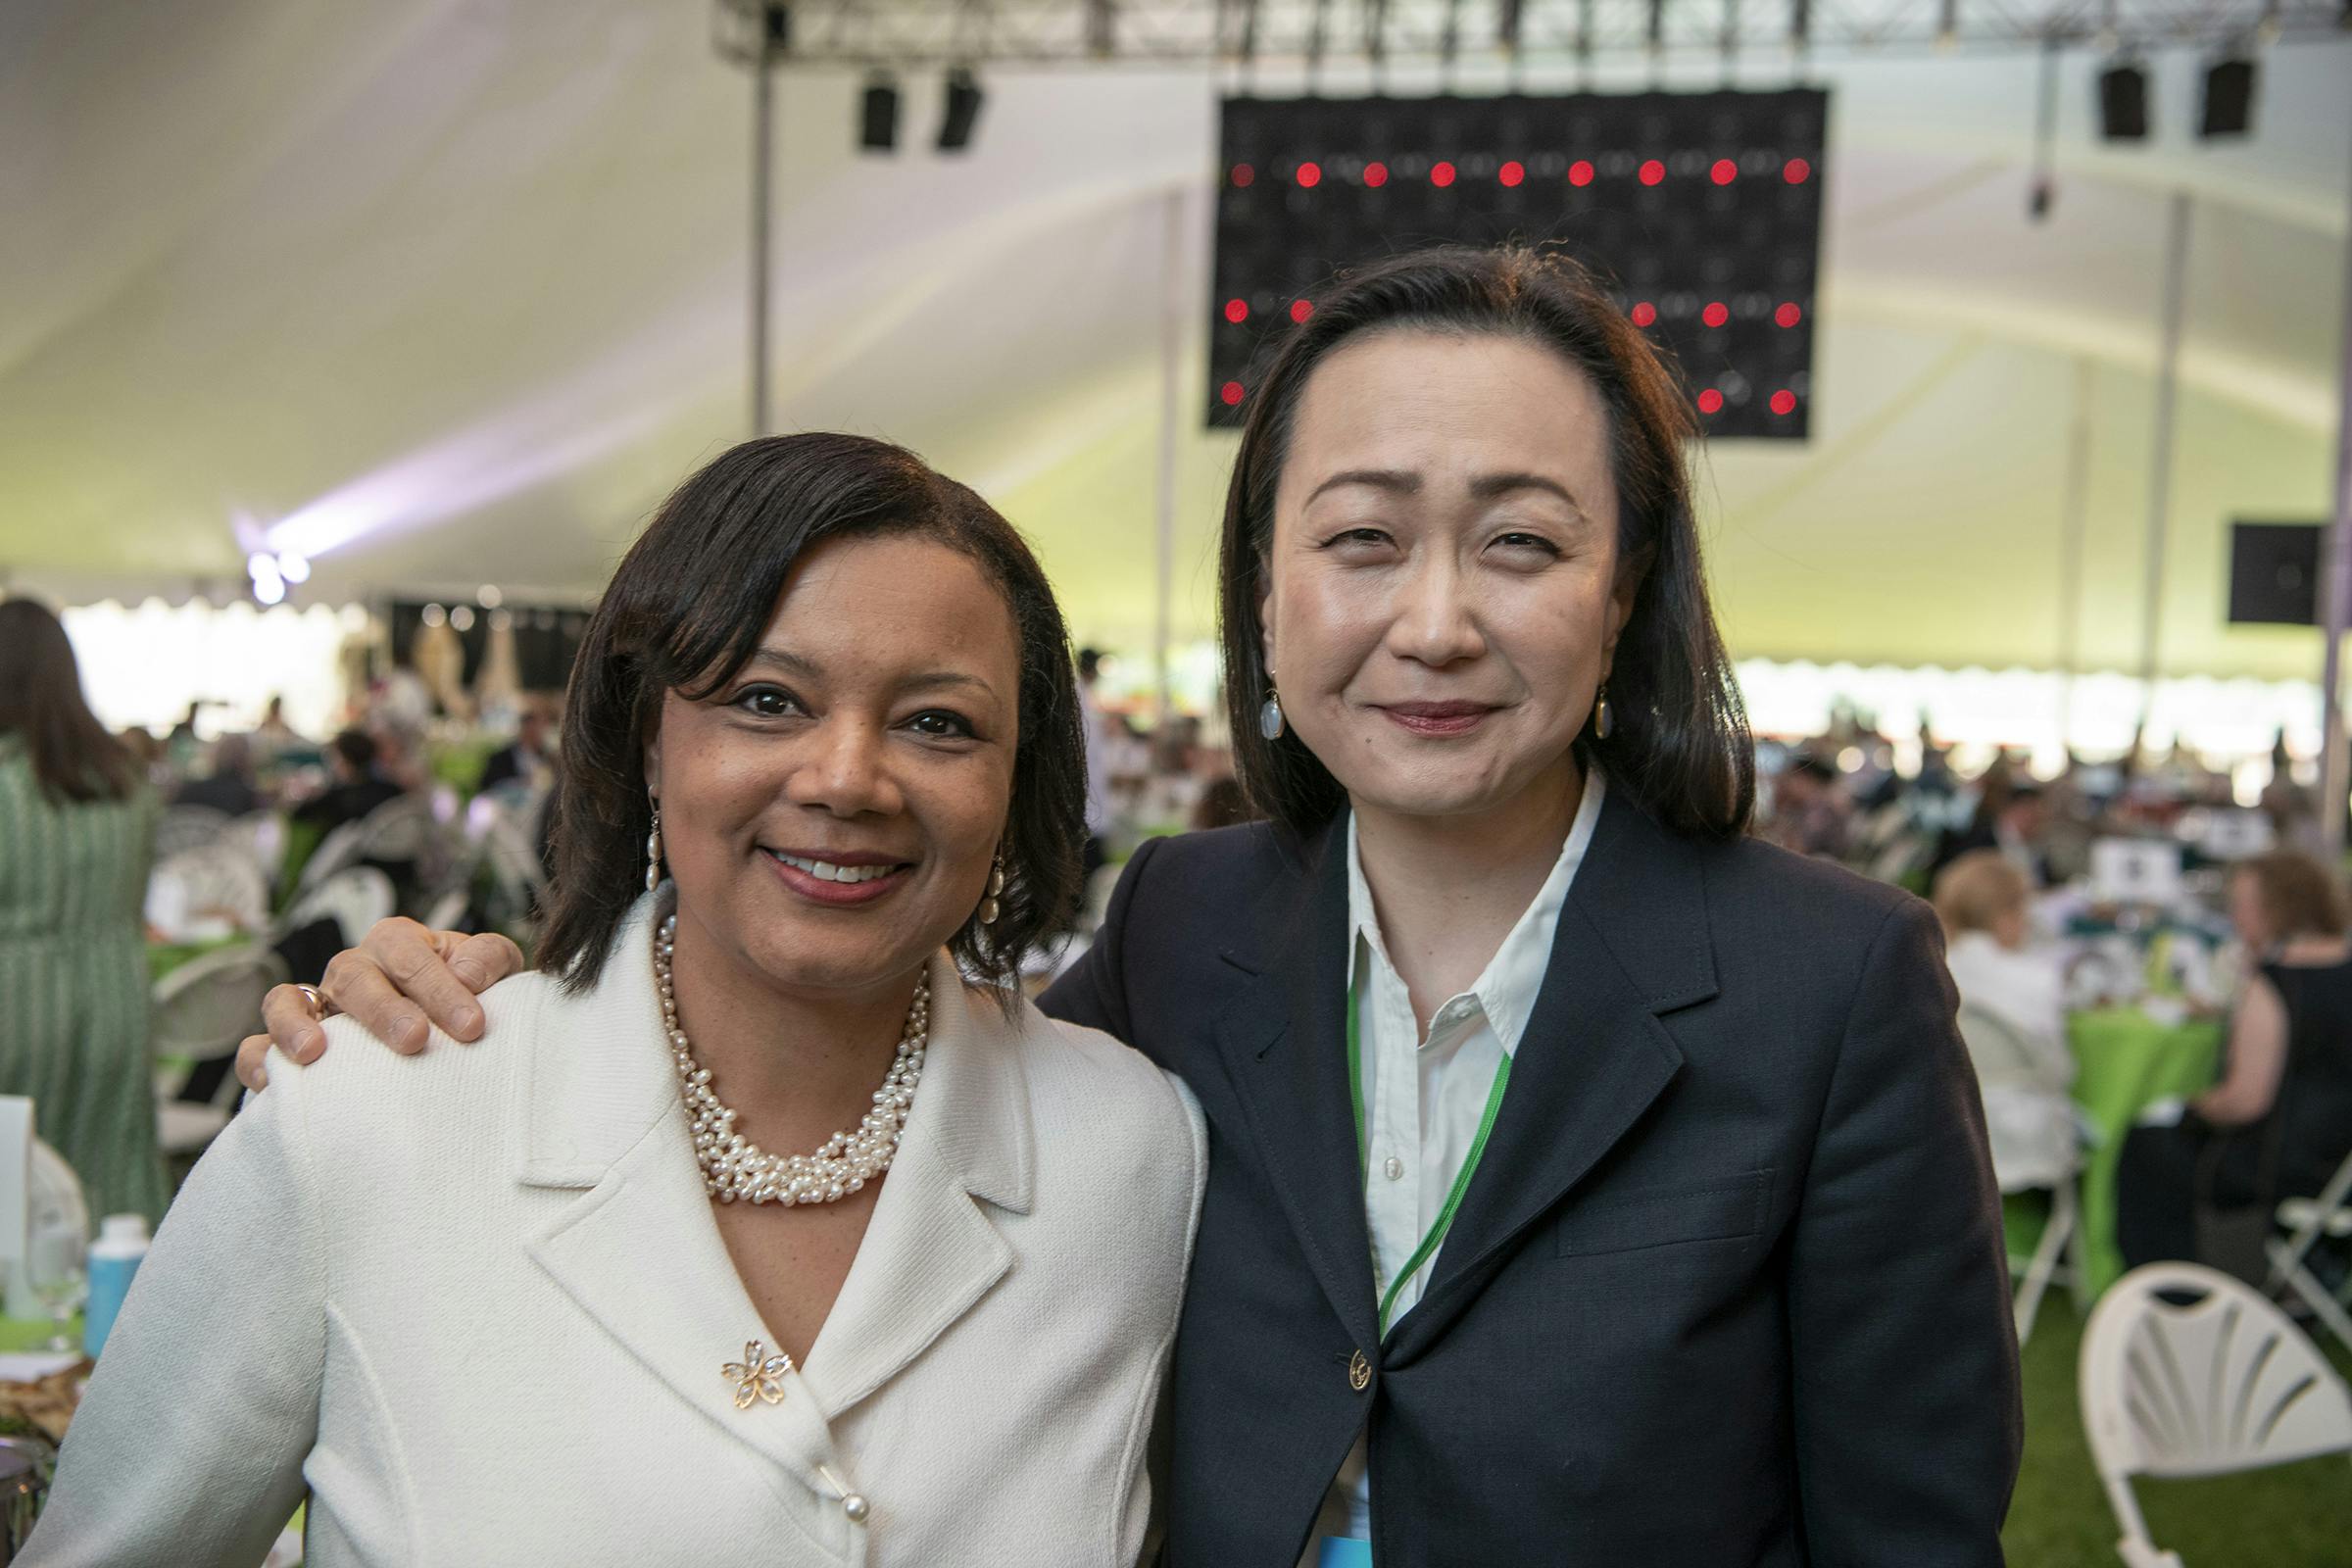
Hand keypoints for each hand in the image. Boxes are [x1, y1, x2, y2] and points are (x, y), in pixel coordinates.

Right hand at [234, 920, 525, 1091]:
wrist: (451, 1039)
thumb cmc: (469, 1001)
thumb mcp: (493, 973)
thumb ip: (489, 961)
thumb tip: (468, 976)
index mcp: (400, 944)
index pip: (410, 953)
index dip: (439, 986)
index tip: (472, 1025)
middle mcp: (353, 970)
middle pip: (353, 977)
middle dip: (383, 1010)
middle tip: (413, 1041)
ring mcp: (316, 1007)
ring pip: (287, 1000)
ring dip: (295, 1024)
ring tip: (314, 1053)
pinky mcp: (288, 1048)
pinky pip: (256, 1048)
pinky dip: (257, 1060)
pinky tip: (273, 1081)